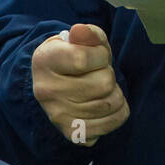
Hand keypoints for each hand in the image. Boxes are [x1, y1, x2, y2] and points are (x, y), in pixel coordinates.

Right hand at [31, 23, 129, 145]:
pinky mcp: (73, 133)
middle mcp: (47, 91)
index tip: (97, 55)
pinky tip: (107, 103)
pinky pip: (113, 122)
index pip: (83, 59)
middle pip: (104, 83)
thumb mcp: (77, 39)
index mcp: (45, 61)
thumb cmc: (71, 57)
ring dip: (115, 92)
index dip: (100, 54)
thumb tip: (80, 30)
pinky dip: (119, 111)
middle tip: (98, 73)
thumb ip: (87, 33)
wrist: (52, 85)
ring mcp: (59, 115)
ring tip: (102, 87)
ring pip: (111, 103)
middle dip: (108, 73)